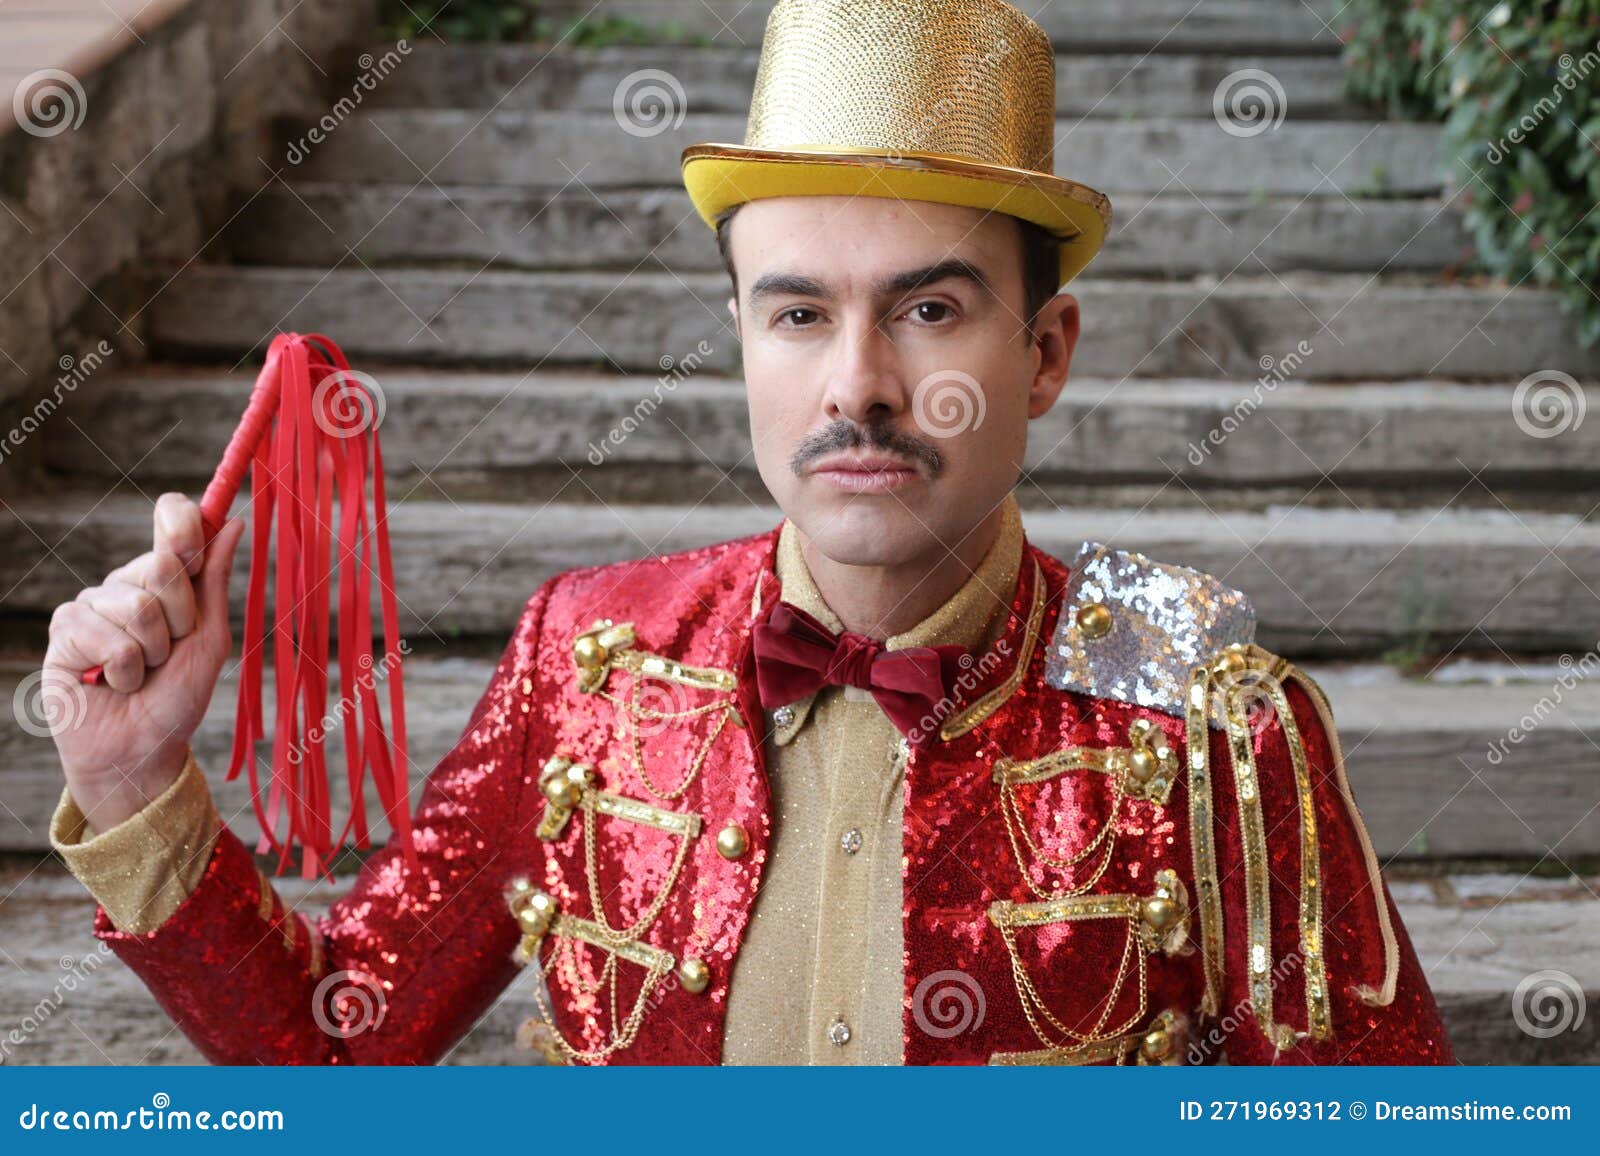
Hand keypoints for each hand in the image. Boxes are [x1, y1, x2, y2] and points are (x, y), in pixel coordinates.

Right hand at [43, 492, 245, 834]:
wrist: (142, 749)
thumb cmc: (177, 696)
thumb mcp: (208, 637)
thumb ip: (214, 580)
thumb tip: (232, 522)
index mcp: (165, 578)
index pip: (170, 517)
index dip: (185, 521)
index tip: (196, 548)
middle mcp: (126, 583)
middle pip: (164, 566)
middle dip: (182, 619)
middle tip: (170, 652)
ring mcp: (93, 604)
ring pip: (138, 605)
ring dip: (153, 653)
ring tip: (140, 673)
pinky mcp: (65, 630)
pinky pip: (110, 638)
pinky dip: (125, 671)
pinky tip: (113, 683)